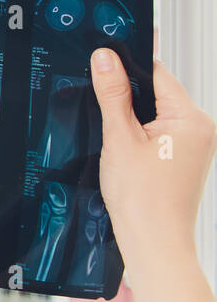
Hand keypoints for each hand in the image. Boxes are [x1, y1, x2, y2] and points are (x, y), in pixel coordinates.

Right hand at [91, 48, 216, 301]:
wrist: (154, 243)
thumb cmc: (143, 200)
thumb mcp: (119, 138)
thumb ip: (112, 93)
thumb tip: (105, 57)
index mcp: (191, 119)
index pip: (155, 72)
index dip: (124, 66)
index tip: (100, 63)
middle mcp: (200, 128)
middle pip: (156, 91)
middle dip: (126, 95)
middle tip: (103, 111)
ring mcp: (195, 143)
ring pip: (154, 111)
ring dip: (130, 117)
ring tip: (116, 139)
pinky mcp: (184, 156)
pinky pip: (158, 129)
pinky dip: (137, 133)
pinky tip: (124, 150)